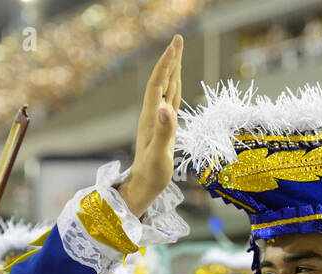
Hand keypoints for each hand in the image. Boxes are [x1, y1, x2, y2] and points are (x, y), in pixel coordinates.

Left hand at [118, 35, 182, 217]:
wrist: (143, 186)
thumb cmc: (152, 174)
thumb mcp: (159, 154)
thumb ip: (164, 130)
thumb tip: (166, 107)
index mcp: (151, 117)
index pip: (158, 84)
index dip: (166, 64)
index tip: (174, 45)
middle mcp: (152, 114)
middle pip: (161, 81)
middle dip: (170, 60)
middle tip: (178, 38)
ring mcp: (157, 120)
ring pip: (166, 89)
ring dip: (172, 70)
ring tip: (178, 53)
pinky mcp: (162, 127)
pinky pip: (169, 100)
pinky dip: (174, 87)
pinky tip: (176, 83)